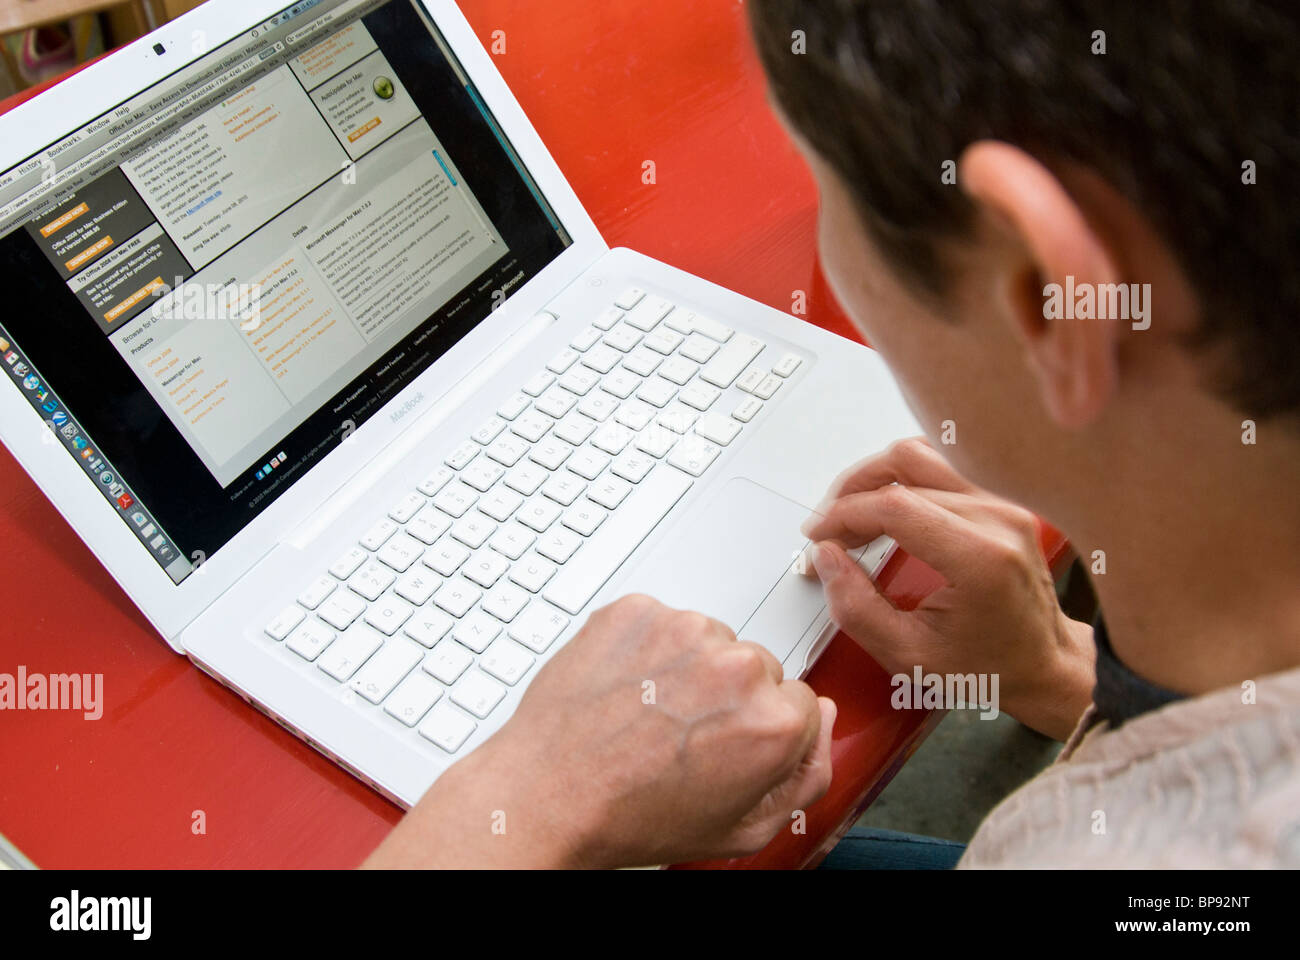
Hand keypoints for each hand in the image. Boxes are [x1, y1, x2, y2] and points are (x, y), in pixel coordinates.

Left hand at [365, 595, 834, 868]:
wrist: (548, 794)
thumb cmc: (633, 816)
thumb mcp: (743, 830)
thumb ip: (807, 777)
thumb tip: (822, 722)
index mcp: (772, 719)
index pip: (801, 702)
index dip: (764, 730)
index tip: (731, 745)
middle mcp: (735, 666)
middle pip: (757, 667)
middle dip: (729, 696)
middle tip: (682, 735)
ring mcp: (682, 630)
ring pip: (709, 641)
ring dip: (688, 669)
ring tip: (649, 714)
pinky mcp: (636, 610)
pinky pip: (660, 622)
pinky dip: (646, 648)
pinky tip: (627, 689)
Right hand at [802, 437, 1094, 739]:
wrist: (1044, 664)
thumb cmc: (989, 667)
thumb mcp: (908, 656)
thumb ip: (856, 609)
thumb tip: (827, 558)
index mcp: (980, 558)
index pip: (895, 506)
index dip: (843, 515)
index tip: (819, 537)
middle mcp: (997, 518)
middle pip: (904, 469)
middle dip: (851, 496)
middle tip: (829, 530)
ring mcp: (1003, 503)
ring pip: (921, 455)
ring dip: (874, 478)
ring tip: (853, 514)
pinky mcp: (1000, 499)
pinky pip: (941, 464)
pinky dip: (902, 477)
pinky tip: (884, 503)